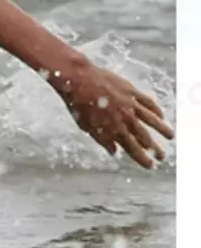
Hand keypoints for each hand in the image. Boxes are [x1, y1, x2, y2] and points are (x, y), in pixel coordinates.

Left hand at [58, 61, 173, 168]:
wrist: (79, 81)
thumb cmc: (78, 105)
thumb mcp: (87, 127)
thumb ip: (102, 140)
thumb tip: (114, 152)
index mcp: (114, 130)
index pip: (132, 148)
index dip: (142, 158)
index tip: (150, 166)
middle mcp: (126, 119)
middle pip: (144, 137)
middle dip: (154, 148)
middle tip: (162, 157)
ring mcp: (130, 104)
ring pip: (151, 119)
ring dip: (162, 129)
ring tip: (170, 136)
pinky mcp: (132, 91)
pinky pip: (148, 102)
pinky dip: (156, 110)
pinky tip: (161, 115)